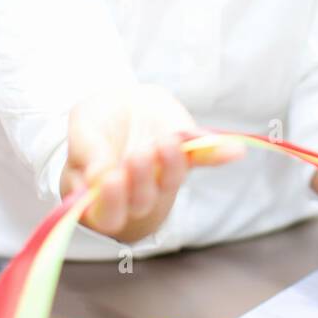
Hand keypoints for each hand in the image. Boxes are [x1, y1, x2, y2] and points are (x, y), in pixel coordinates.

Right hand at [62, 81, 244, 240]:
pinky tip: (234, 150)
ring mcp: (163, 177)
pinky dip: (219, 153)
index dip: (111, 202)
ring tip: (166, 142)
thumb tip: (99, 177)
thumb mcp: (83, 128)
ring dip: (172, 164)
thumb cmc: (95, 123)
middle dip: (142, 179)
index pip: (107, 215)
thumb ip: (88, 152)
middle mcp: (135, 194)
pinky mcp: (186, 155)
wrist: (122, 102)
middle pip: (141, 202)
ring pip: (171, 181)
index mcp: (101, 198)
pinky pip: (204, 158)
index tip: (111, 179)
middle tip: (138, 155)